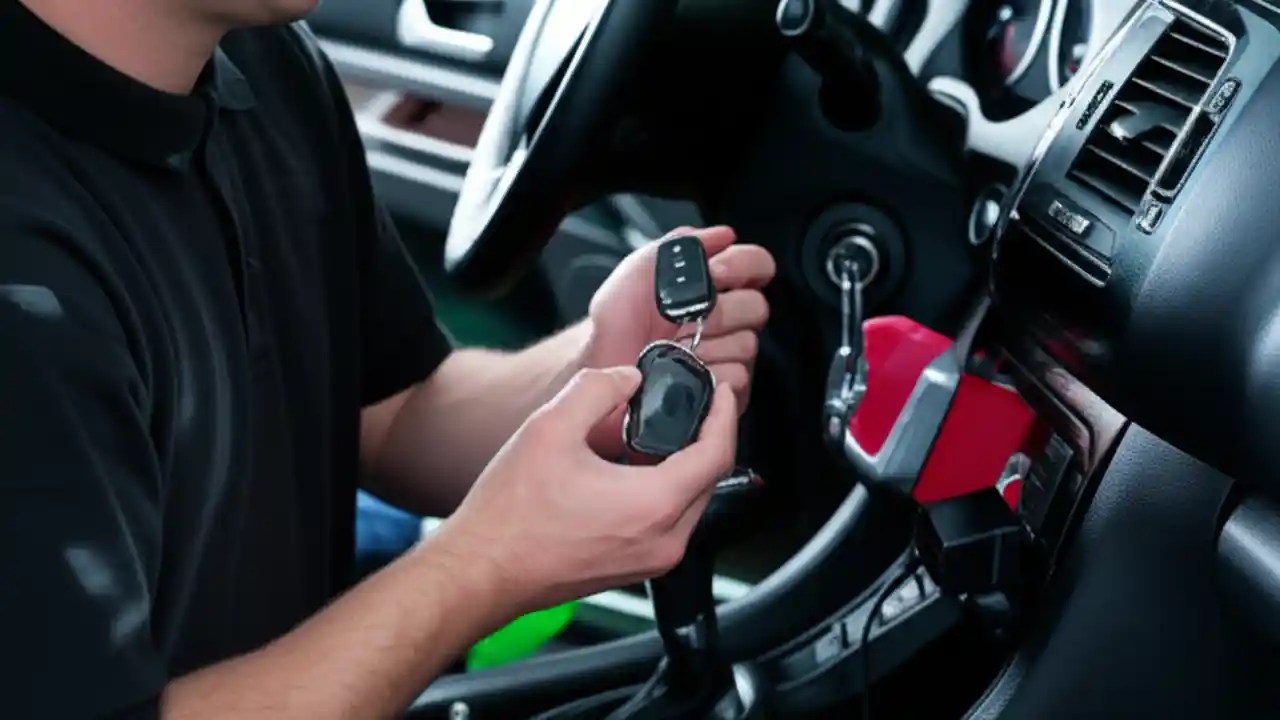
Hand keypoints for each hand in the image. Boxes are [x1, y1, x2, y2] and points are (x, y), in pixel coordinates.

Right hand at [435, 367, 736, 614]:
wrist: (481, 570)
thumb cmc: (511, 514)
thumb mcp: (550, 428)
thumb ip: (598, 389)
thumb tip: (628, 378)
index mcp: (653, 505)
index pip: (718, 454)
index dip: (725, 415)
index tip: (721, 391)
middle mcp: (663, 541)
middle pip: (711, 480)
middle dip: (709, 438)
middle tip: (695, 404)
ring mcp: (650, 561)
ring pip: (692, 503)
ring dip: (687, 466)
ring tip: (666, 431)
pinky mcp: (634, 569)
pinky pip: (670, 523)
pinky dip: (667, 491)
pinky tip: (638, 468)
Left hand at [584, 226, 774, 453]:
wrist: (602, 369)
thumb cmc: (617, 323)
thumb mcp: (638, 271)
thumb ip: (680, 245)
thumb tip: (723, 234)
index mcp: (711, 285)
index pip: (756, 265)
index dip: (744, 265)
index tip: (716, 273)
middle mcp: (726, 319)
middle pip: (757, 307)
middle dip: (721, 312)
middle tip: (686, 320)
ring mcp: (727, 355)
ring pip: (747, 344)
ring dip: (710, 346)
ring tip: (677, 349)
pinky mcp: (724, 390)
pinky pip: (737, 379)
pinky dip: (709, 374)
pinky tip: (684, 371)